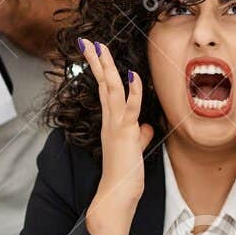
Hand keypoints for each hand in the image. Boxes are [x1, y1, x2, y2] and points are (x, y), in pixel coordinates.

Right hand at [78, 39, 152, 234]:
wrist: (118, 193)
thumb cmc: (125, 173)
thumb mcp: (135, 148)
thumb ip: (140, 135)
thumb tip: (146, 127)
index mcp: (111, 121)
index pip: (104, 89)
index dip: (101, 70)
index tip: (96, 52)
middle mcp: (110, 119)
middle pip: (102, 83)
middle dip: (96, 61)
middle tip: (89, 41)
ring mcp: (116, 124)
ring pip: (110, 89)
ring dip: (106, 67)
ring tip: (100, 47)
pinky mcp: (125, 132)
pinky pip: (129, 107)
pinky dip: (132, 90)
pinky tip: (132, 75)